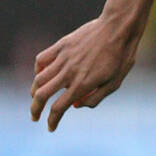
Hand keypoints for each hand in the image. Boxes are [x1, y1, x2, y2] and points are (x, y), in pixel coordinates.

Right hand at [30, 14, 139, 131]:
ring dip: (34, 91)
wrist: (118, 28)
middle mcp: (69, 73)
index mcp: (83, 84)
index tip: (50, 127)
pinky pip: (41, 59)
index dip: (52, 120)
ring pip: (39, 78)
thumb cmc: (121, 57)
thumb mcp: (114, 83)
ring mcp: (63, 58)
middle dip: (35, 109)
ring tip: (35, 98)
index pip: (58, 108)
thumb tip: (74, 106)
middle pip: (41, 95)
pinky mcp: (61, 45)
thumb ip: (94, 98)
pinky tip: (41, 74)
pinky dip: (37, 70)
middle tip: (34, 117)